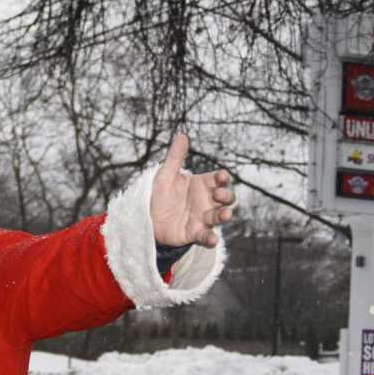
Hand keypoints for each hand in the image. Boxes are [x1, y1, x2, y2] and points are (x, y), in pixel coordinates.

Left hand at [150, 132, 234, 247]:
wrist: (146, 218)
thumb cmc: (158, 195)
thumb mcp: (164, 176)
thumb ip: (175, 158)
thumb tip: (181, 135)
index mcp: (202, 185)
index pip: (218, 179)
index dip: (222, 177)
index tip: (220, 176)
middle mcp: (207, 201)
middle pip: (226, 197)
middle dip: (226, 195)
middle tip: (218, 194)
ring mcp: (203, 218)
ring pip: (220, 216)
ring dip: (225, 215)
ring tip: (225, 214)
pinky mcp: (195, 233)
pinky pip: (206, 236)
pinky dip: (211, 238)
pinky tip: (213, 239)